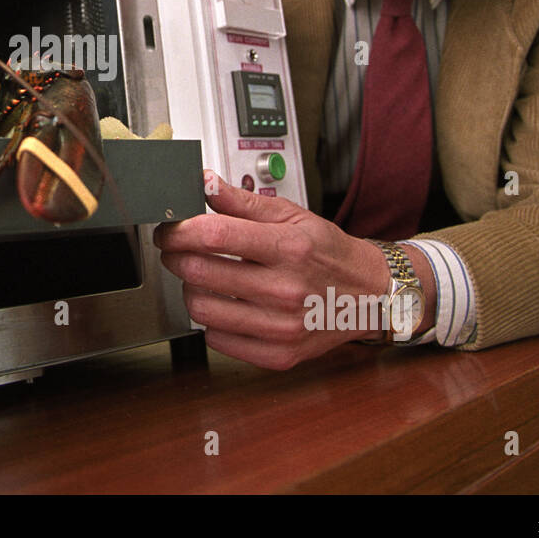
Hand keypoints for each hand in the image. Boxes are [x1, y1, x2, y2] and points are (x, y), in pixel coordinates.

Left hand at [153, 171, 434, 368]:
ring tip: (203, 277)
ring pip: (202, 309)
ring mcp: (282, 327)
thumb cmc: (328, 253)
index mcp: (288, 248)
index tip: (169, 230)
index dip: (178, 231)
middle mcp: (285, 290)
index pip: (212, 236)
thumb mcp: (291, 215)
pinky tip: (224, 305)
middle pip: (199, 273)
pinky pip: (218, 340)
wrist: (369, 294)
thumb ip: (242, 201)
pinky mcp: (279, 355)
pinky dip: (211, 321)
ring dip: (191, 289)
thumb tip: (204, 182)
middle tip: (179, 251)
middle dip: (176, 258)